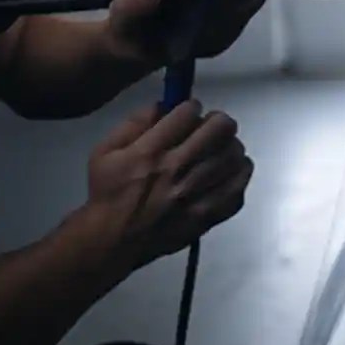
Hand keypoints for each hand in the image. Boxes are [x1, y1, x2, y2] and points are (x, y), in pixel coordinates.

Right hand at [83, 101, 254, 267]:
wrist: (112, 240)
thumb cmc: (108, 192)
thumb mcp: (105, 150)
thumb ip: (135, 122)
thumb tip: (164, 104)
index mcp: (150, 152)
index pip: (188, 113)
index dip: (191, 107)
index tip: (188, 113)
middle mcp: (177, 170)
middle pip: (221, 129)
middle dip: (217, 121)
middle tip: (209, 128)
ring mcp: (197, 195)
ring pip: (235, 155)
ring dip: (229, 146)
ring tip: (218, 150)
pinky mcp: (209, 216)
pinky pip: (239, 188)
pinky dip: (237, 175)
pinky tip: (226, 172)